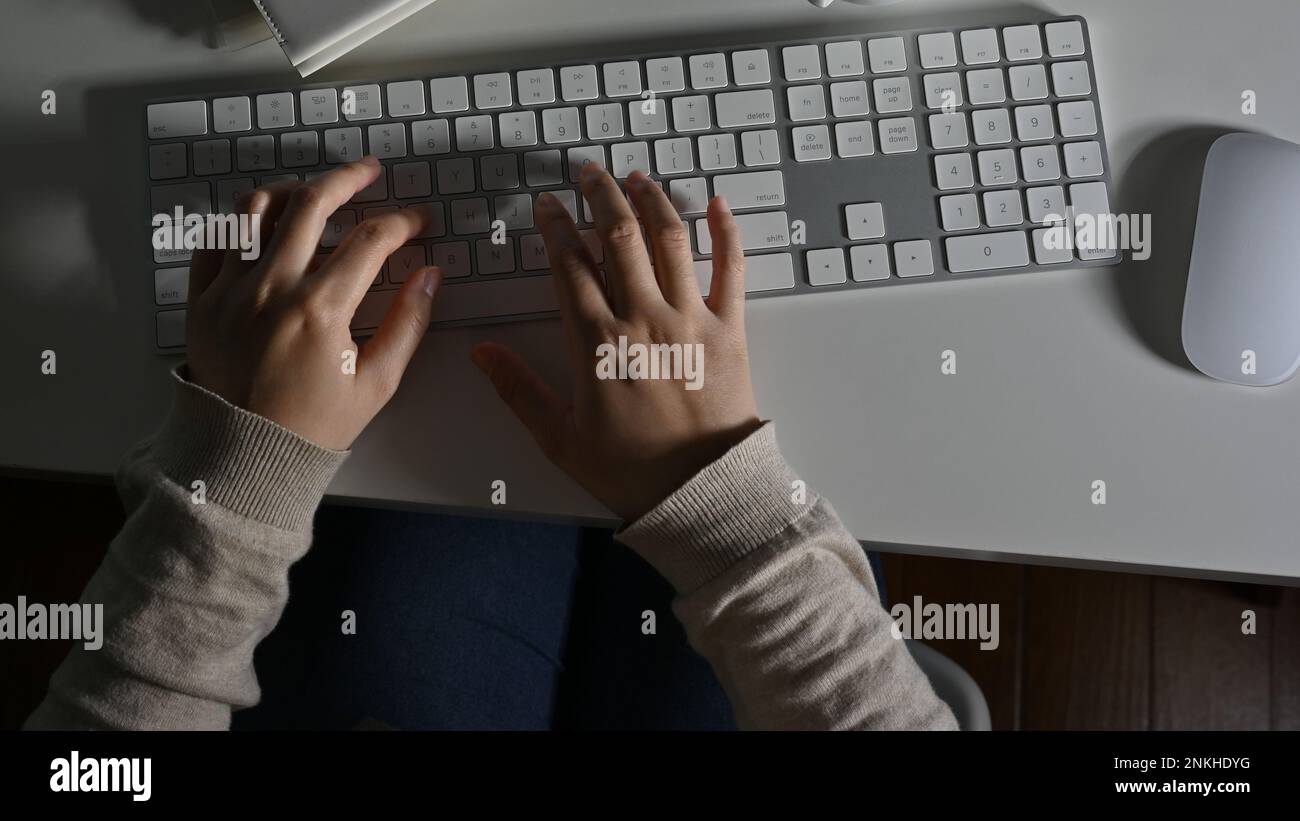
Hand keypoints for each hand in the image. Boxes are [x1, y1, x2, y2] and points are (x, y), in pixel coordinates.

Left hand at [186, 157, 440, 450]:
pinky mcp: (201, 298)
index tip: (417, 223)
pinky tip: (265, 224)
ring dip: (293, 190)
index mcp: (320, 310)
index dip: (403, 223)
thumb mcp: (376, 383)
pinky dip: (242, 221)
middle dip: (350, 178)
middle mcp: (272, 288)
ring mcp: (230, 289)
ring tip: (315, 192)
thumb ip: (407, 324)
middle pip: (314, 203)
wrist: (243, 456)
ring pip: (259, 207)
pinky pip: (217, 237)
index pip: (372, 240)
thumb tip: (429, 277)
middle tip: (370, 173)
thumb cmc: (312, 426)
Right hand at [472, 164, 761, 519]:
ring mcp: (690, 319)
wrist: (703, 493)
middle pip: (618, 236)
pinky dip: (726, 232)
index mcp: (597, 343)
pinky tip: (717, 204)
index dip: (556, 227)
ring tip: (637, 177)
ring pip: (669, 240)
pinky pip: (731, 269)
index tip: (548, 206)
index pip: (570, 265)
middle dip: (600, 195)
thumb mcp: (560, 438)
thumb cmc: (633, 471)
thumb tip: (481, 352)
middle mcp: (643, 319)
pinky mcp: (730, 329)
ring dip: (652, 200)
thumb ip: (518, 389)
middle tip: (589, 172)